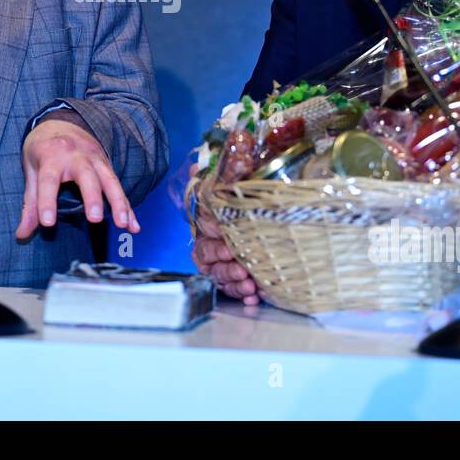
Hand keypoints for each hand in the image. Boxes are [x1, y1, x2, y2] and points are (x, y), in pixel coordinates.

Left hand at [16, 119, 139, 238]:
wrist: (60, 121)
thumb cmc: (43, 150)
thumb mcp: (31, 171)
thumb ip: (30, 204)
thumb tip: (22, 235)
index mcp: (51, 156)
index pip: (48, 180)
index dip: (46, 201)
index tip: (47, 223)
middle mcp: (76, 156)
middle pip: (86, 176)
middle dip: (92, 197)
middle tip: (94, 219)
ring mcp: (95, 159)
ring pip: (109, 180)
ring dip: (118, 203)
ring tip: (122, 224)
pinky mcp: (106, 165)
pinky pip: (119, 187)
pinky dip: (127, 206)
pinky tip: (133, 225)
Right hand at [189, 164, 265, 305]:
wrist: (258, 217)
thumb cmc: (244, 199)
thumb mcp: (239, 181)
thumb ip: (227, 170)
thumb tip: (201, 162)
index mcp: (207, 217)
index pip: (204, 222)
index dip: (213, 229)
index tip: (226, 234)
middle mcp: (208, 241)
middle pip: (207, 253)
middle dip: (223, 262)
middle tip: (240, 266)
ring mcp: (218, 262)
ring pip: (217, 274)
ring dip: (232, 282)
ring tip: (249, 284)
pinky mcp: (231, 278)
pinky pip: (230, 290)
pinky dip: (241, 295)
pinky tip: (253, 296)